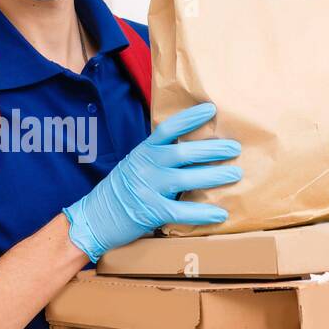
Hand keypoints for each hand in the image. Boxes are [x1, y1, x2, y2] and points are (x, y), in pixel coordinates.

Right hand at [63, 102, 241, 262]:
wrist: (93, 218)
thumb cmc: (120, 191)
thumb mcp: (134, 165)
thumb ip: (157, 157)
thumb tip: (190, 150)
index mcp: (143, 151)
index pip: (168, 129)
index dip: (190, 118)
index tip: (211, 109)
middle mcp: (145, 166)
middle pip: (183, 152)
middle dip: (212, 149)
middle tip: (234, 148)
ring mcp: (147, 188)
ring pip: (187, 179)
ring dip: (214, 176)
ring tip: (235, 174)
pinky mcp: (150, 212)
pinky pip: (182, 211)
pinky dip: (203, 212)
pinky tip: (220, 213)